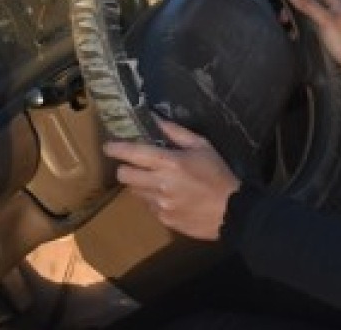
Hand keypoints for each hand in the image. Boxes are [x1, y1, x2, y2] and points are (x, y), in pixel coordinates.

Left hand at [102, 121, 239, 240]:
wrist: (232, 212)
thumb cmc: (218, 175)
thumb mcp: (202, 147)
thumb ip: (176, 132)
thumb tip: (156, 119)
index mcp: (170, 163)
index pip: (133, 153)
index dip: (116, 149)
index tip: (108, 146)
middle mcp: (160, 184)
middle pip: (124, 176)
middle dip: (125, 168)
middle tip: (134, 165)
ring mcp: (160, 204)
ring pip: (135, 192)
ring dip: (140, 184)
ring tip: (156, 181)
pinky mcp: (164, 220)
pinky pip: (148, 206)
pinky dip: (153, 199)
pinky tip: (169, 196)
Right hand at [287, 0, 340, 77]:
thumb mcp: (325, 20)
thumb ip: (309, 5)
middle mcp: (334, 6)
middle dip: (295, 5)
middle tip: (283, 16)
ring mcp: (333, 19)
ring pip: (311, 13)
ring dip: (298, 18)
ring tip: (286, 27)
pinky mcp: (331, 32)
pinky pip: (314, 26)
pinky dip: (305, 28)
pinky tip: (296, 35)